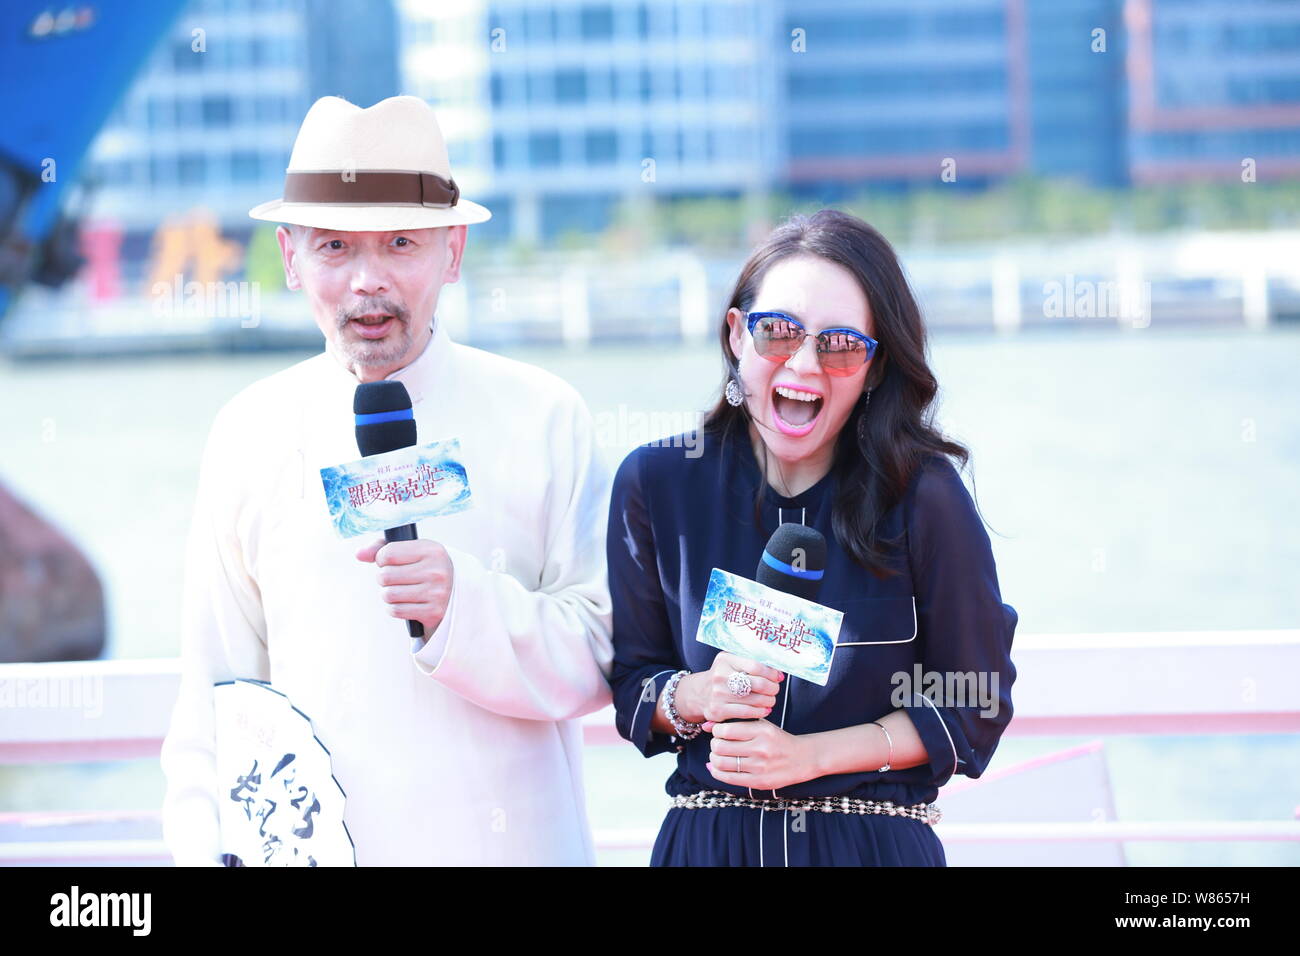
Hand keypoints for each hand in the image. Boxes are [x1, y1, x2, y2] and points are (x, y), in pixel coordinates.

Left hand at [355, 536, 452, 633]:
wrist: (454, 594)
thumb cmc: (426, 568)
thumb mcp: (412, 552)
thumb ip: (382, 548)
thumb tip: (359, 554)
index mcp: (432, 550)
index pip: (388, 553)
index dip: (382, 558)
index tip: (390, 561)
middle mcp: (436, 571)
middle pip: (385, 575)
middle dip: (384, 578)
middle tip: (396, 578)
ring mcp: (436, 593)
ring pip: (388, 594)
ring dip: (388, 594)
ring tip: (400, 590)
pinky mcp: (432, 612)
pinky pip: (395, 610)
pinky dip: (394, 608)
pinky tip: (405, 602)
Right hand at [677, 651, 782, 723]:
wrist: (698, 693)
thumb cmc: (722, 677)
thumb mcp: (731, 662)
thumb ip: (751, 662)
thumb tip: (776, 671)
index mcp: (725, 660)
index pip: (756, 666)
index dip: (771, 673)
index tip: (777, 677)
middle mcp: (720, 676)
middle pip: (758, 684)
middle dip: (772, 688)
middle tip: (775, 689)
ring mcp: (718, 694)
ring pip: (755, 700)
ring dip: (769, 701)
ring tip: (770, 700)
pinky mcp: (718, 711)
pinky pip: (747, 713)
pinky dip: (760, 711)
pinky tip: (764, 709)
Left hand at [703, 718, 817, 790]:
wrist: (802, 758)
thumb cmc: (776, 739)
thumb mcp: (760, 725)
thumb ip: (735, 723)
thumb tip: (706, 725)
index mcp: (762, 730)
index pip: (725, 730)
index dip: (717, 731)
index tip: (720, 732)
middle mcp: (761, 748)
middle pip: (720, 747)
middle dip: (714, 745)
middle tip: (717, 744)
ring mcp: (760, 767)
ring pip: (721, 763)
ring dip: (714, 758)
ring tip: (718, 755)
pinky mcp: (759, 782)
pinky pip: (728, 778)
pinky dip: (716, 772)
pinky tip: (716, 767)